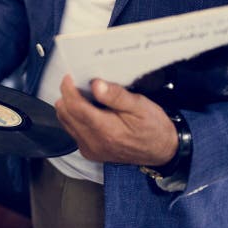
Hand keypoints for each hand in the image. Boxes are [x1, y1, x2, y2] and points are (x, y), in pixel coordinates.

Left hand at [55, 75, 177, 165]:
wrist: (161, 151)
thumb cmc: (153, 127)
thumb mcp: (140, 106)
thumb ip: (116, 96)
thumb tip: (96, 85)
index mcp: (106, 130)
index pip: (75, 107)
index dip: (68, 89)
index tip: (70, 76)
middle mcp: (94, 142)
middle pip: (66, 114)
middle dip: (67, 95)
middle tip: (77, 82)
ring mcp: (90, 149)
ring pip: (66, 122)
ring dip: (69, 106)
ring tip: (82, 94)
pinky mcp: (90, 151)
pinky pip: (73, 130)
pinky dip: (75, 117)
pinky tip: (87, 109)